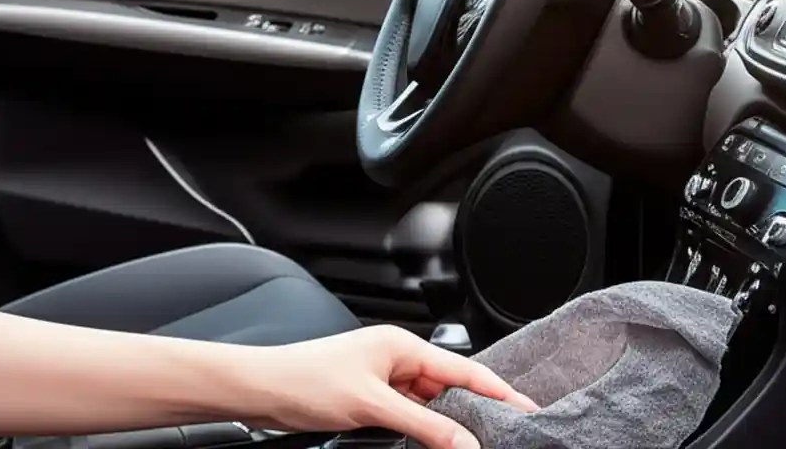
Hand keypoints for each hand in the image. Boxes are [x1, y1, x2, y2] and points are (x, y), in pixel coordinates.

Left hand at [245, 325, 536, 448]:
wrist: (260, 390)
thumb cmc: (305, 381)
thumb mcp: (373, 407)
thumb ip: (423, 426)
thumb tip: (464, 442)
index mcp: (403, 346)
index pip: (464, 370)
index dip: (498, 391)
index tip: (525, 409)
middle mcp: (397, 359)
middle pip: (450, 388)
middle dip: (475, 412)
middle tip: (500, 435)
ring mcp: (383, 379)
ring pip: (430, 405)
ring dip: (447, 425)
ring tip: (471, 443)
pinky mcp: (369, 399)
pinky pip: (409, 415)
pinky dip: (423, 430)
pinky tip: (432, 445)